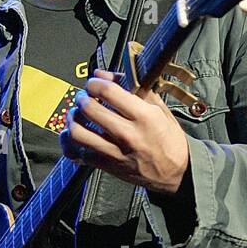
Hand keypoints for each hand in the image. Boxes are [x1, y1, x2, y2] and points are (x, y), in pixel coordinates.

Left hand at [60, 69, 188, 193]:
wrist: (176, 173)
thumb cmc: (169, 140)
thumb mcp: (159, 109)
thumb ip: (134, 89)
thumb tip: (106, 74)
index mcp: (143, 116)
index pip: (108, 91)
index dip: (95, 83)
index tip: (94, 83)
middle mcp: (128, 134)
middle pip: (89, 109)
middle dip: (82, 98)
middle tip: (84, 97)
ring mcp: (116, 152)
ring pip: (78, 132)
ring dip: (72, 119)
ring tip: (76, 114)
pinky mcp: (108, 166)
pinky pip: (78, 152)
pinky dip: (70, 142)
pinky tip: (74, 135)